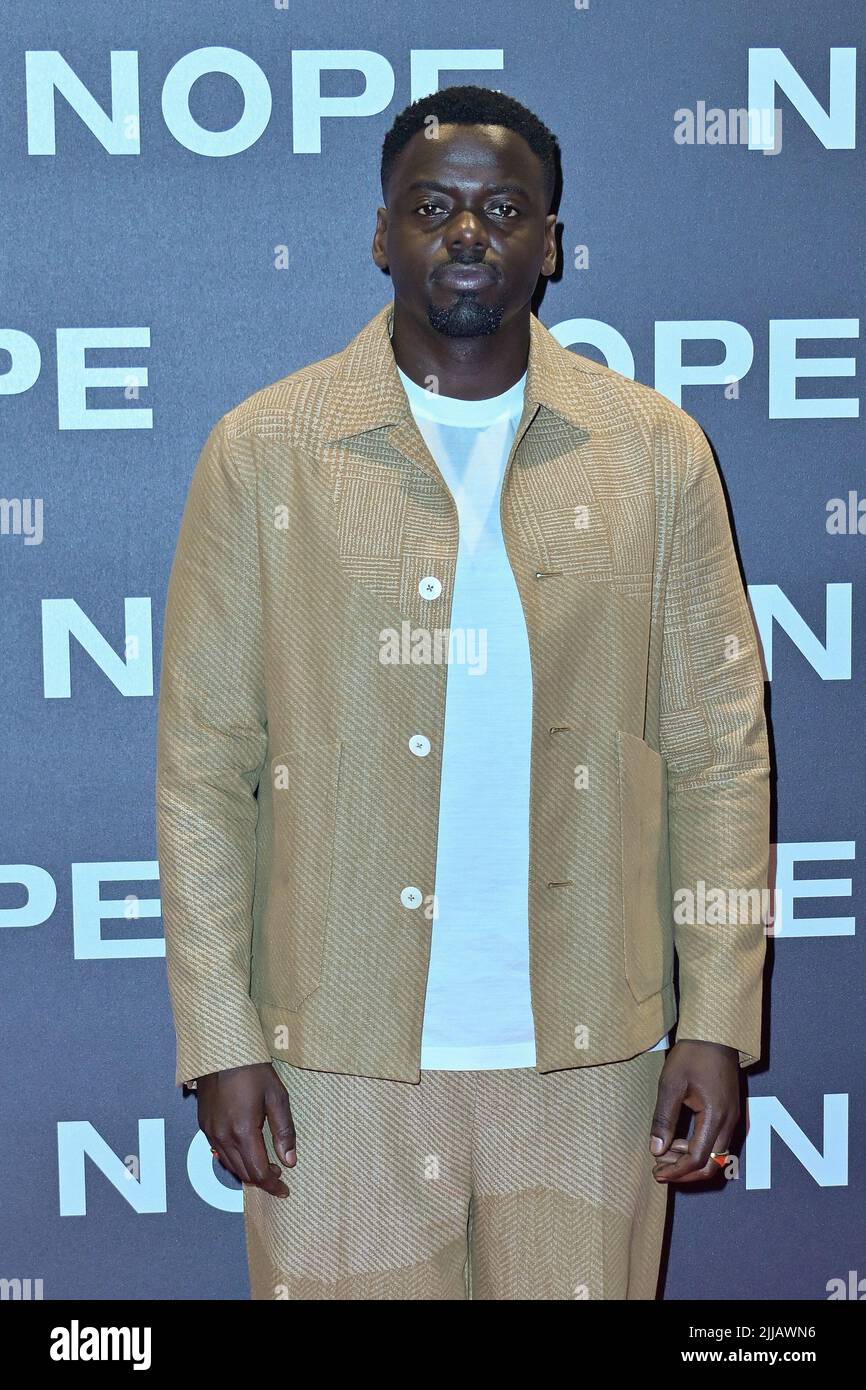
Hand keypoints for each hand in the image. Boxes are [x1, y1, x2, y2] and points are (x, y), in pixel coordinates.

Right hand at [196, 1062, 296, 1197]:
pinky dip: (233, 1160)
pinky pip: (218, 1152)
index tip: (284, 1191)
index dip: (272, 1185)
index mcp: (243, 1131)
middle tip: (278, 1175)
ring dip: (247, 1171)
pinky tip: (244, 1152)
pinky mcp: (203, 1125)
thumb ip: (284, 1131)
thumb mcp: (277, 1097)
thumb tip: (290, 1160)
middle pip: (243, 1172)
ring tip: (265, 1166)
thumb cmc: (253, 1070)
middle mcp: (223, 1136)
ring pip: (229, 1165)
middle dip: (261, 1179)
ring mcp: (210, 1132)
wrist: (222, 1051)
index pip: (258, 1171)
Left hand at [648, 1039, 738, 1183]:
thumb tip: (656, 1150)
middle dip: (685, 1173)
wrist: (715, 1034)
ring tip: (665, 1154)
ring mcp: (733, 1118)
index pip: (699, 1158)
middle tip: (660, 1169)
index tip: (657, 1172)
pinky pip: (718, 1143)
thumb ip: (664, 1118)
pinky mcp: (731, 1113)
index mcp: (716, 1116)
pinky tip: (680, 1142)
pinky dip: (700, 1150)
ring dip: (692, 1161)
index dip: (677, 1170)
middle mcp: (729, 1122)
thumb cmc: (692, 1055)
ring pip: (717, 1156)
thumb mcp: (671, 1084)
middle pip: (712, 1164)